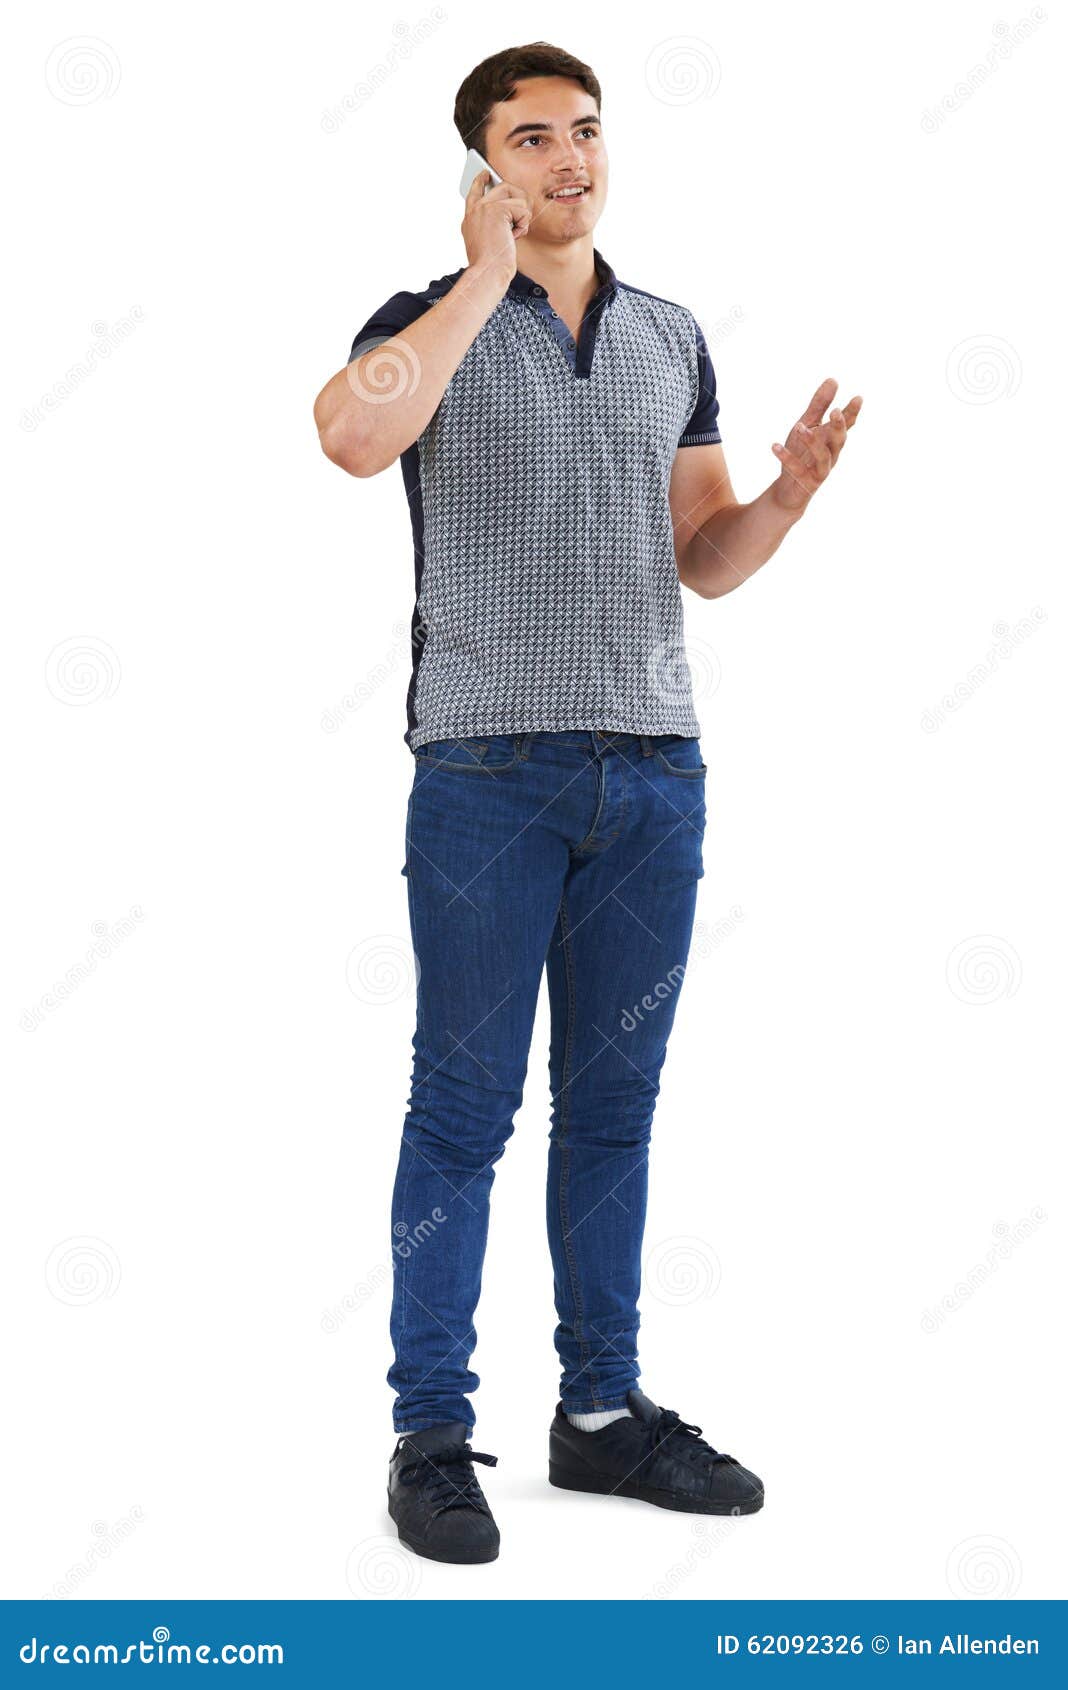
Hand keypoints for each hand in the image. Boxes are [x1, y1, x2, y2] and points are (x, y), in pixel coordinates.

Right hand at [461, 169, 531, 286]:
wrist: (487, 273)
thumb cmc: (490, 265)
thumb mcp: (489, 242)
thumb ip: (495, 224)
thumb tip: (513, 212)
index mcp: (469, 219)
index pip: (474, 192)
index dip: (480, 180)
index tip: (485, 173)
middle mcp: (475, 210)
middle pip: (504, 187)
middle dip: (520, 201)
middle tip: (522, 218)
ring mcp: (484, 207)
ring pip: (517, 197)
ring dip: (522, 217)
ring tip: (513, 235)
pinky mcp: (497, 209)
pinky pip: (523, 210)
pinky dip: (523, 226)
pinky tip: (513, 238)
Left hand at [771, 379, 861, 513]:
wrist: (788, 489)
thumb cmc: (801, 454)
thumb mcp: (808, 425)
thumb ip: (819, 405)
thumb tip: (833, 379)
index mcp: (832, 439)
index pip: (846, 424)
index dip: (852, 413)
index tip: (858, 398)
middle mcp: (831, 454)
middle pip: (839, 440)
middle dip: (839, 427)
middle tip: (835, 412)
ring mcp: (821, 470)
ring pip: (823, 457)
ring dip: (812, 442)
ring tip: (799, 427)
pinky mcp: (807, 484)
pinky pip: (798, 470)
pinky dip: (787, 458)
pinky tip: (775, 445)